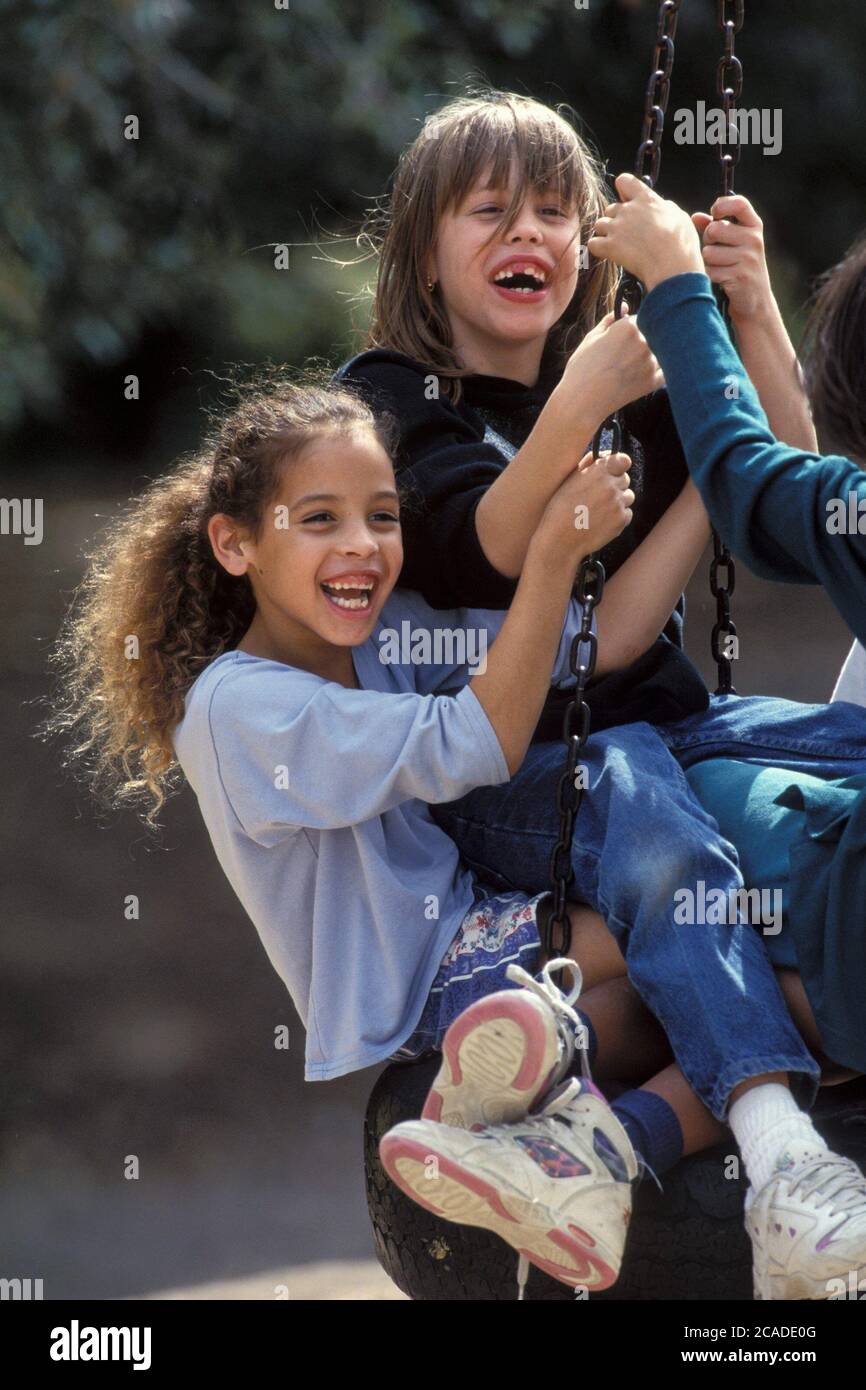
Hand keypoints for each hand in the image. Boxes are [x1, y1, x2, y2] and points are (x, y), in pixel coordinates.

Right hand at [537, 449, 633, 567]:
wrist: (560, 540)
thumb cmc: (559, 510)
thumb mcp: (569, 481)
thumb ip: (587, 465)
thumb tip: (602, 457)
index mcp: (598, 472)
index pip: (623, 460)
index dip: (619, 465)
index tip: (614, 471)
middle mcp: (611, 486)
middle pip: (625, 480)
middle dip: (615, 485)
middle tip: (599, 496)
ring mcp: (618, 503)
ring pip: (628, 496)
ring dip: (618, 501)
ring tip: (599, 510)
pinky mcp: (621, 520)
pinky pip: (627, 513)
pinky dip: (619, 516)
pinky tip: (602, 521)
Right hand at [560, 306, 664, 421]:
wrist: (582, 401)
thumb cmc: (582, 368)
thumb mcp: (591, 338)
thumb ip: (610, 320)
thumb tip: (625, 307)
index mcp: (629, 327)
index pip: (643, 316)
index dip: (635, 324)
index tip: (625, 334)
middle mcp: (645, 342)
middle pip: (654, 332)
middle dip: (645, 338)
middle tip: (627, 351)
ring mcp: (651, 362)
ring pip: (661, 350)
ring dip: (653, 353)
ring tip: (631, 364)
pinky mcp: (654, 381)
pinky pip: (665, 370)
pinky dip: (659, 369)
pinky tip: (643, 372)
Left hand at [587, 172, 704, 291]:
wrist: (673, 267)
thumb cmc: (680, 244)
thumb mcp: (679, 216)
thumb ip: (665, 207)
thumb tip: (660, 206)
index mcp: (646, 199)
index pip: (624, 181)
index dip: (623, 191)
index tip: (628, 201)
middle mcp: (629, 210)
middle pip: (610, 208)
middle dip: (616, 219)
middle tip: (628, 233)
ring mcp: (617, 228)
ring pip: (599, 225)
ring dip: (606, 233)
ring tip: (619, 245)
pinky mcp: (610, 247)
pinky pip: (593, 244)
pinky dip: (599, 249)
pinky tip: (609, 254)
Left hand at [691, 194, 773, 322]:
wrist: (755, 301)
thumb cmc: (738, 267)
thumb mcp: (732, 244)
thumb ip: (714, 228)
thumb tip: (695, 217)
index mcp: (754, 226)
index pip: (739, 204)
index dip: (722, 205)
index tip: (714, 214)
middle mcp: (754, 239)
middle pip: (714, 229)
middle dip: (708, 241)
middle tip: (716, 250)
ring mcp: (748, 258)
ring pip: (709, 252)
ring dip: (708, 262)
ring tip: (720, 267)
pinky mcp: (739, 277)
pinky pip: (710, 270)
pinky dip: (709, 276)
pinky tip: (719, 280)